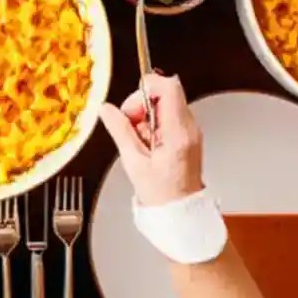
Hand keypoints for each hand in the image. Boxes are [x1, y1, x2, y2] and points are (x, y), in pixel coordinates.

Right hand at [99, 75, 204, 206]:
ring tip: (142, 141)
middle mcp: (189, 126)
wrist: (181, 210)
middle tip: (133, 129)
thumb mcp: (134, 162)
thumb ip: (120, 130)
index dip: (145, 89)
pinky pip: (168, 116)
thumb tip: (106, 109)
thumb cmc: (161, 192)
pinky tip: (150, 143)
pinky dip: (153, 124)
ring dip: (146, 117)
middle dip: (141, 106)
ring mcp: (191, 129)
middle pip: (164, 93)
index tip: (132, 109)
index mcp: (178, 132)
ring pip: (164, 103)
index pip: (168, 87)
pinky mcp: (187, 133)